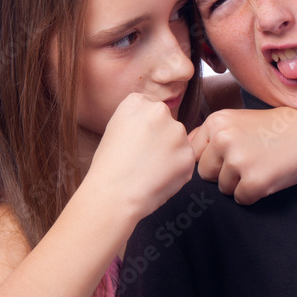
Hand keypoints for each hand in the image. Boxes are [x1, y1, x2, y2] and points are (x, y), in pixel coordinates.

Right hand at [84, 93, 193, 219]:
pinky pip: (184, 160)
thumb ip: (137, 121)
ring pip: (178, 142)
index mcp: (137, 102)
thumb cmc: (108, 167)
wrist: (114, 194)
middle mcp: (160, 111)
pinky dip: (176, 170)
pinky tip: (159, 178)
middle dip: (161, 139)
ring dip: (170, 154)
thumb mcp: (114, 130)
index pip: (150, 106)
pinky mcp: (188, 153)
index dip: (145, 128)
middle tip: (144, 158)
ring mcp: (177, 132)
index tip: (137, 141)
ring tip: (150, 170)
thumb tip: (153, 126)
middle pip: (167, 123)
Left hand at [190, 107, 296, 203]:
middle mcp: (223, 139)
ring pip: (223, 187)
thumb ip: (213, 134)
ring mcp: (238, 162)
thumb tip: (183, 152)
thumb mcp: (240, 119)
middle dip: (224, 173)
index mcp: (217, 121)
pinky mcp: (254, 182)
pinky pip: (241, 198)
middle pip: (206, 173)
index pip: (194, 153)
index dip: (213, 158)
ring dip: (241, 183)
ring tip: (264, 165)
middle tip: (252, 159)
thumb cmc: (280, 127)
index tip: (234, 153)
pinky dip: (255, 193)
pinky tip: (270, 175)